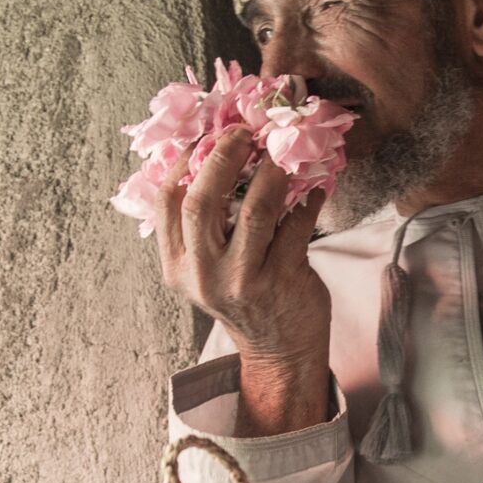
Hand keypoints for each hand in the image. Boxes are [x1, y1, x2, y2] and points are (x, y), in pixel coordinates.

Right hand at [156, 126, 330, 433]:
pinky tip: (315, 188)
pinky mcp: (283, 280)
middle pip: (202, 202)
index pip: (167, 203)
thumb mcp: (206, 269)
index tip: (205, 135)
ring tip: (282, 152)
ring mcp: (243, 279)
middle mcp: (204, 275)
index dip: (183, 161)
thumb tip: (211, 155)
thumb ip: (202, 226)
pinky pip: (296, 226)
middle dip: (223, 157)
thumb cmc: (241, 296)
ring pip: (255, 210)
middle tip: (244, 133)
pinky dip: (308, 200)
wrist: (278, 350)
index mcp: (177, 266)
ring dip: (271, 172)